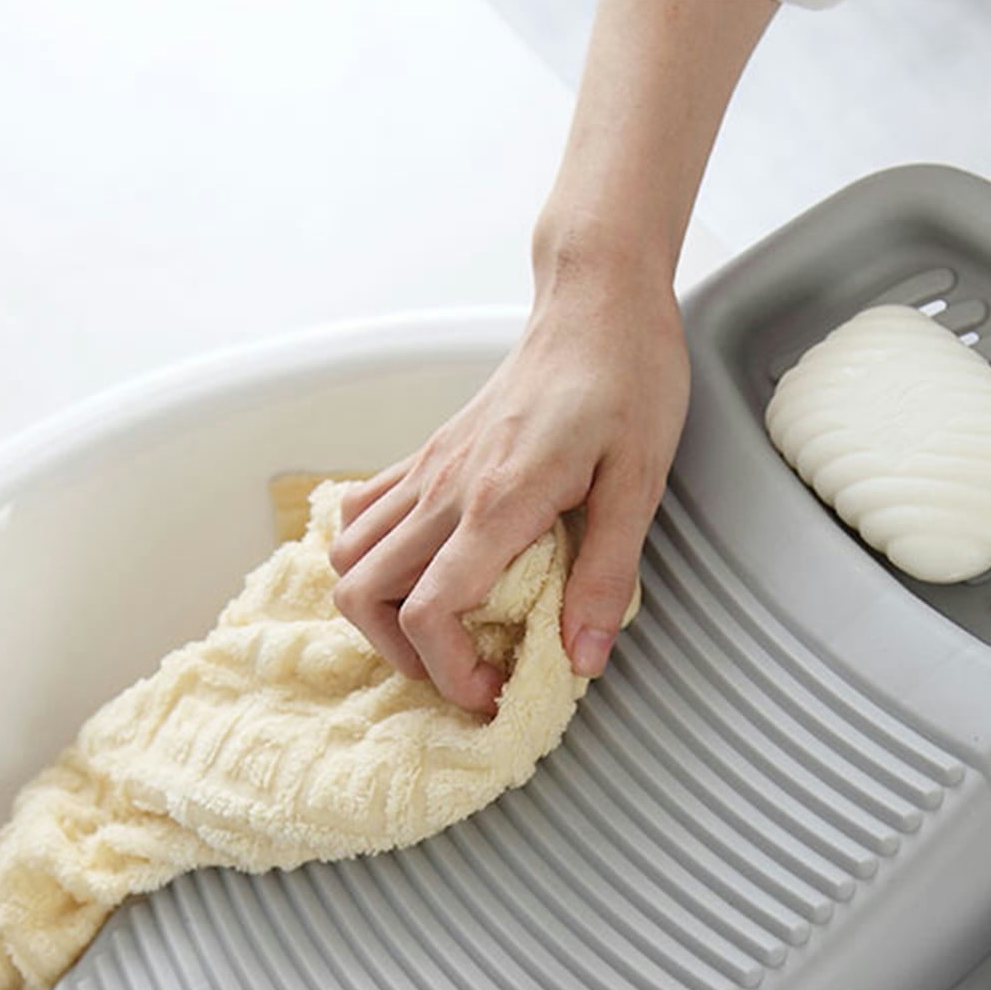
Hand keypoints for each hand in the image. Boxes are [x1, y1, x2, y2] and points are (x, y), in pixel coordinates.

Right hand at [329, 261, 688, 713]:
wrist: (597, 300)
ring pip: (349, 556)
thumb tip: (581, 658)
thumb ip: (607, 576)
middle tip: (465, 669)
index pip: (428, 612)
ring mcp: (428, 469)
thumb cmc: (627, 379)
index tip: (494, 689)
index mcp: (497, 503)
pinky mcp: (429, 454)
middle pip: (363, 595)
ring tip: (441, 631)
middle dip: (405, 656)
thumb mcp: (640, 483)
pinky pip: (362, 513)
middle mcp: (445, 488)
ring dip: (379, 610)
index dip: (449, 672)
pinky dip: (371, 557)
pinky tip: (421, 572)